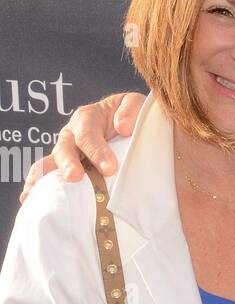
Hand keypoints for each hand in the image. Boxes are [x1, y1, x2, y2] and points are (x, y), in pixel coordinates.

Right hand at [19, 92, 144, 203]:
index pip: (88, 134)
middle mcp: (71, 134)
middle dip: (68, 163)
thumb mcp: (135, 104)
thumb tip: (122, 127)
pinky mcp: (64, 167)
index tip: (110, 168)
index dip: (97, 150)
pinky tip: (30, 199)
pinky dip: (37, 185)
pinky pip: (46, 175)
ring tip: (40, 193)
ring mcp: (65, 152)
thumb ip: (130, 110)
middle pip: (64, 148)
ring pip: (50, 162)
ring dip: (46, 177)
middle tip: (75, 177)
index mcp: (87, 117)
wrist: (127, 126)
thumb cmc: (130, 116)